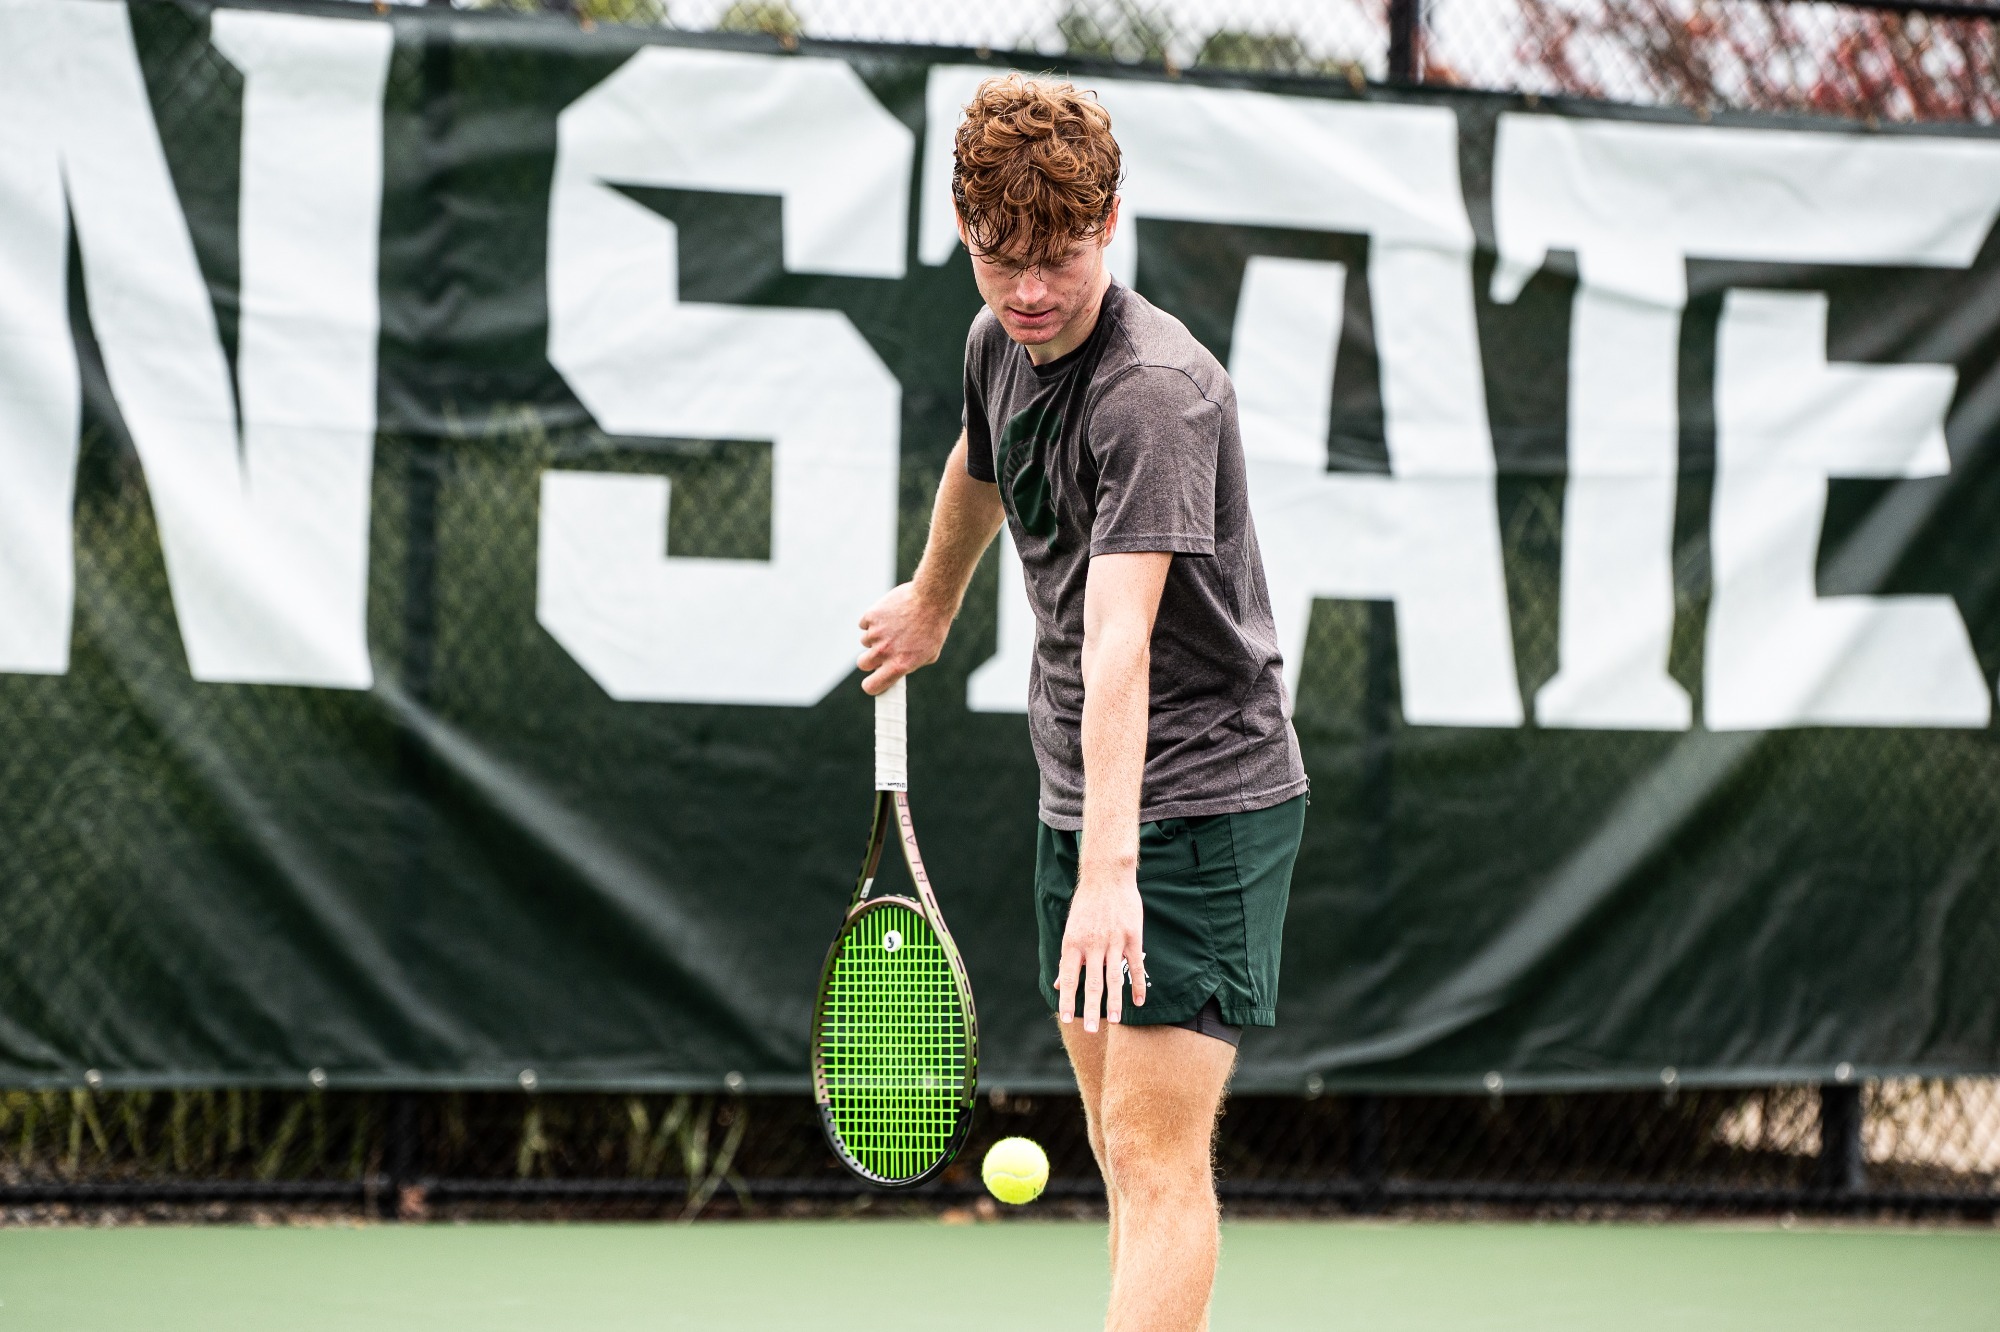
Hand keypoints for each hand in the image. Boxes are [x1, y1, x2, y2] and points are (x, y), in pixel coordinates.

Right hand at [857, 581, 953, 694]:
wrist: (932, 599)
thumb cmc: (934, 628)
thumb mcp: (929, 655)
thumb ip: (909, 666)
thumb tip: (896, 671)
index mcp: (898, 665)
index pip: (871, 686)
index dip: (871, 685)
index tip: (873, 681)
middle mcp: (884, 651)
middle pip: (862, 664)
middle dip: (870, 659)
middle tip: (882, 651)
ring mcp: (876, 633)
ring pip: (865, 641)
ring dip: (875, 637)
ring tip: (894, 627)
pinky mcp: (871, 616)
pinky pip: (864, 624)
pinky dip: (873, 621)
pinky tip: (889, 615)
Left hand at [1055, 871, 1145, 1033]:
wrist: (1107, 876)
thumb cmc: (1086, 905)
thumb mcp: (1070, 929)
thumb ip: (1068, 960)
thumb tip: (1060, 984)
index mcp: (1073, 944)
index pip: (1069, 978)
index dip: (1068, 999)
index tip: (1067, 1019)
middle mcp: (1092, 944)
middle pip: (1092, 983)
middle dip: (1090, 1008)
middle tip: (1089, 1030)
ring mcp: (1114, 941)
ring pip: (1114, 978)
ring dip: (1115, 1002)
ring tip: (1115, 1021)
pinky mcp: (1132, 937)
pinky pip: (1136, 966)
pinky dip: (1138, 985)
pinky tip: (1139, 1001)